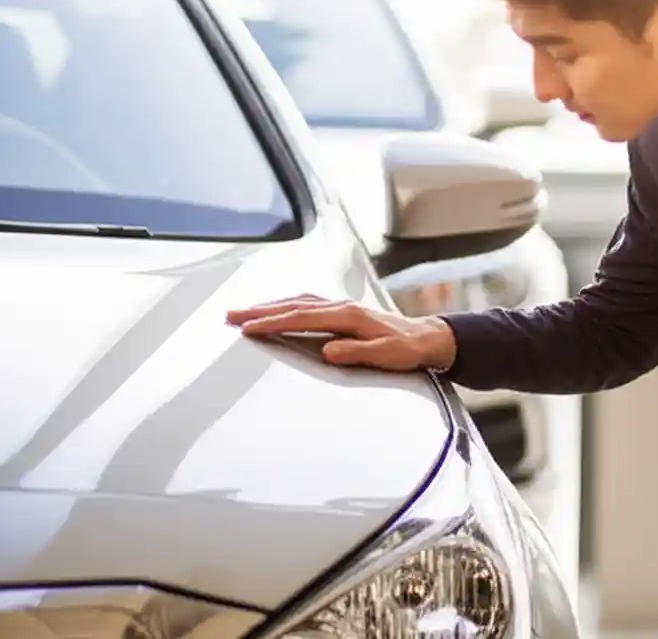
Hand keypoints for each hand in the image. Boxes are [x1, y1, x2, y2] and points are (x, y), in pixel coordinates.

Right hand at [226, 294, 456, 371]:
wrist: (427, 338)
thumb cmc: (407, 350)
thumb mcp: (385, 356)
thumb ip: (357, 353)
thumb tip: (327, 351)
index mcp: (348, 316)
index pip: (302, 318)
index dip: (273, 323)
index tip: (248, 327)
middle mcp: (342, 306)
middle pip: (293, 304)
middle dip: (260, 310)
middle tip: (230, 315)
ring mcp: (341, 306)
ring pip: (298, 301)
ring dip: (269, 305)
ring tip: (243, 312)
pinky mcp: (342, 310)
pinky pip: (307, 303)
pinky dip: (286, 305)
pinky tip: (275, 310)